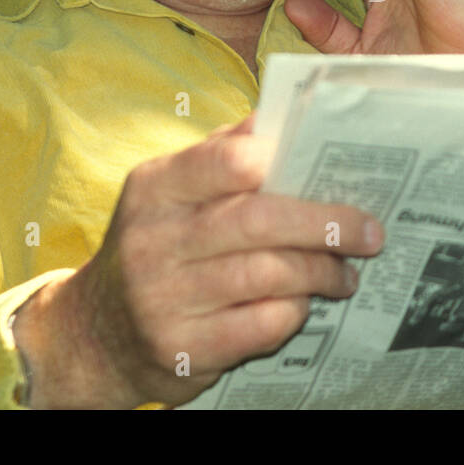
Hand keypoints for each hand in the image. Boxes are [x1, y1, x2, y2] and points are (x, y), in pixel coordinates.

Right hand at [12, 115, 384, 407]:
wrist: (95, 334)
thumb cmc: (155, 246)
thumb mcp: (169, 193)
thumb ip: (222, 154)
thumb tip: (288, 115)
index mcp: (155, 187)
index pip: (226, 160)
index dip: (286, 160)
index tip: (333, 170)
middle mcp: (153, 240)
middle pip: (258, 220)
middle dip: (325, 224)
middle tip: (368, 232)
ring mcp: (163, 298)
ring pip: (267, 274)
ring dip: (320, 272)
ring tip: (345, 272)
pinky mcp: (181, 348)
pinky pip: (260, 324)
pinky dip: (294, 311)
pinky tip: (305, 304)